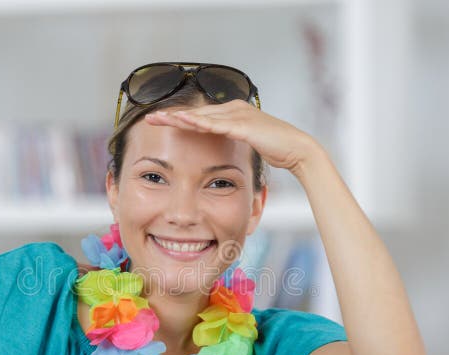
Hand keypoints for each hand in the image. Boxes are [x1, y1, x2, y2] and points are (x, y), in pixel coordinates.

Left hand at [143, 99, 323, 175]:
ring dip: (180, 118)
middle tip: (150, 118)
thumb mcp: (247, 143)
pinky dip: (200, 123)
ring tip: (160, 119)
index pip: (200, 115)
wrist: (298, 150)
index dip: (179, 118)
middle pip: (197, 112)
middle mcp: (234, 109)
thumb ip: (232, 140)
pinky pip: (218, 125)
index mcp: (233, 112)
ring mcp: (239, 115)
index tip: (160, 121)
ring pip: (203, 116)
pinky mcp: (245, 126)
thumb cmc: (276, 148)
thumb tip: (219, 146)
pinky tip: (185, 123)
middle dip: (172, 116)